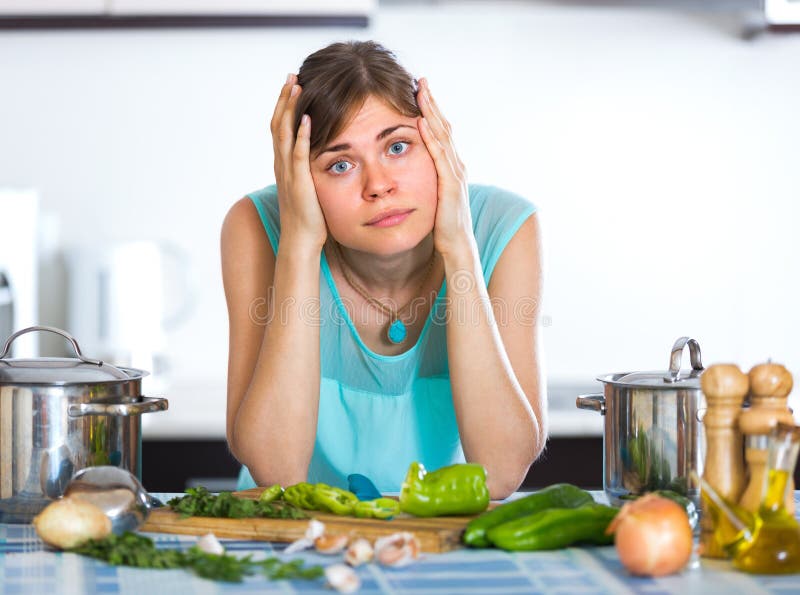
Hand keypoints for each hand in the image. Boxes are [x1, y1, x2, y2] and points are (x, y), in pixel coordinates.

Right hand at [270, 74, 326, 251]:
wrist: (300, 241)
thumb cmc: (310, 218)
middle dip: (285, 99)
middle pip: (278, 124)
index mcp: (284, 165)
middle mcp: (282, 165)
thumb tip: (323, 158)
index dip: (284, 106)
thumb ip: (310, 171)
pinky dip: (302, 135)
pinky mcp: (299, 183)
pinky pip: (298, 154)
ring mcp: (288, 173)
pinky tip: (307, 119)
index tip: (292, 86)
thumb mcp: (309, 188)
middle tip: (291, 76)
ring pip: (284, 134)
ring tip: (296, 87)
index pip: (281, 129)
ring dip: (290, 109)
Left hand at [416, 78, 474, 258]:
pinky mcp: (450, 184)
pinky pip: (439, 156)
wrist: (457, 246)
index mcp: (452, 166)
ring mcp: (455, 173)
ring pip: (443, 135)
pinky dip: (431, 137)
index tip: (419, 91)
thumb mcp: (433, 196)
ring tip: (421, 91)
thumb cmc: (444, 225)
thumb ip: (429, 180)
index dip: (431, 111)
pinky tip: (422, 122)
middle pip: (444, 126)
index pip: (441, 132)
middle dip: (432, 103)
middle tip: (421, 80)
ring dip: (432, 112)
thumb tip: (414, 171)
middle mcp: (457, 165)